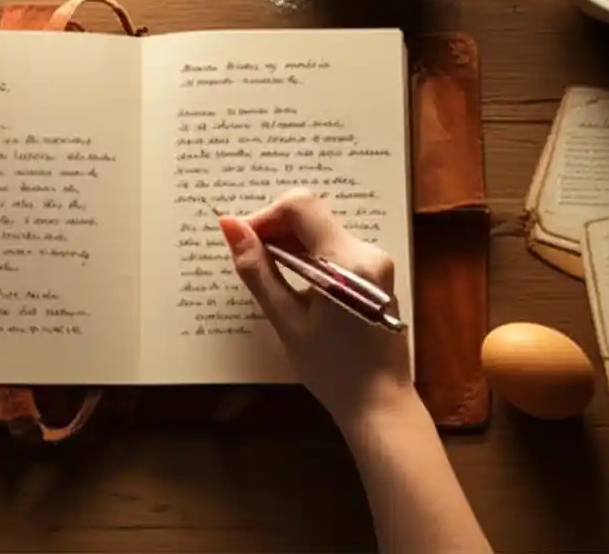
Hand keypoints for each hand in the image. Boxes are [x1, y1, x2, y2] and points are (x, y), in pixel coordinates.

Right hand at [220, 188, 412, 421]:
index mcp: (347, 261)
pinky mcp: (377, 271)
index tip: (244, 243)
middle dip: (275, 231)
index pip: (301, 206)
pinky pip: (335, 247)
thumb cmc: (331, 368)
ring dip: (290, 245)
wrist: (378, 402)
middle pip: (311, 216)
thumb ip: (257, 270)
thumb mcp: (286, 320)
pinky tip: (295, 284)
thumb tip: (229, 226)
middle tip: (252, 263)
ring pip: (321, 230)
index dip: (265, 216)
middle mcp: (368, 251)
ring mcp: (376, 260)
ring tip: (272, 278)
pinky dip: (308, 256)